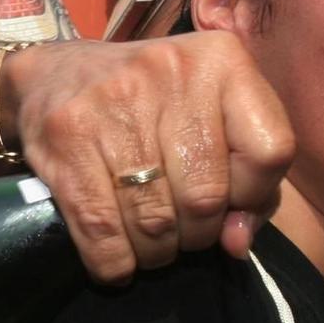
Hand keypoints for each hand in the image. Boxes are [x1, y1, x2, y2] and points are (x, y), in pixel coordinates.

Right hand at [0, 35, 293, 282]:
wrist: (54, 74)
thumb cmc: (151, 105)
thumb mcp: (213, 117)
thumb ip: (249, 180)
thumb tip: (236, 244)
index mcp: (221, 61)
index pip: (269, 152)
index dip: (252, 196)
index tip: (230, 206)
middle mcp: (170, 71)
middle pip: (206, 196)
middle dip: (196, 235)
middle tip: (181, 234)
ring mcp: (113, 102)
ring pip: (155, 220)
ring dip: (155, 252)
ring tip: (149, 245)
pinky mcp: (66, 135)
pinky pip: (102, 229)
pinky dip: (114, 261)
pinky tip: (116, 260)